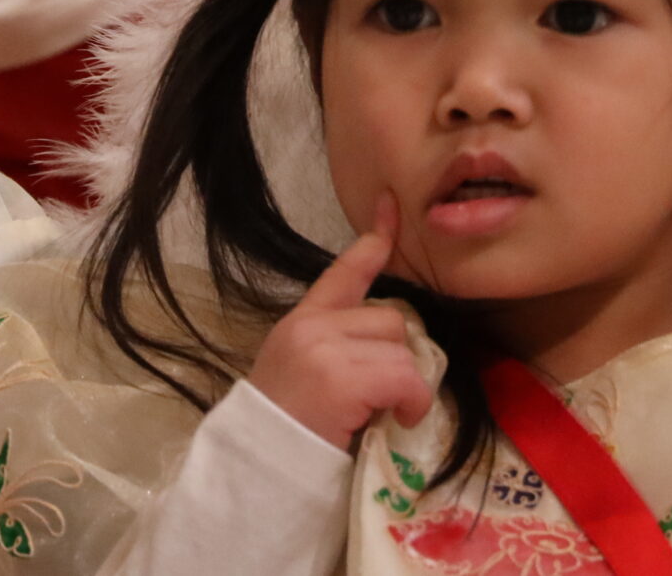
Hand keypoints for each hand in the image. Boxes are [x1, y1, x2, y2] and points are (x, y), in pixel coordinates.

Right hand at [247, 197, 432, 449]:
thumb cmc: (286, 430)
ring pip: (400, 347)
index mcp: (302, 320)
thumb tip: (392, 344)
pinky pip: (404, 375)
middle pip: (391, 317)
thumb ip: (339, 347)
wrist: (259, 467)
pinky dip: (412, 401)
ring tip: (383, 414)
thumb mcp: (305, 374)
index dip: (375, 237)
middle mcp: (311, 325)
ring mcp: (324, 348)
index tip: (392, 204)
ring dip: (404, 385)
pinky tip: (398, 420)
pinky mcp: (342, 376)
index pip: (344, 270)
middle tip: (381, 396)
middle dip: (397, 356)